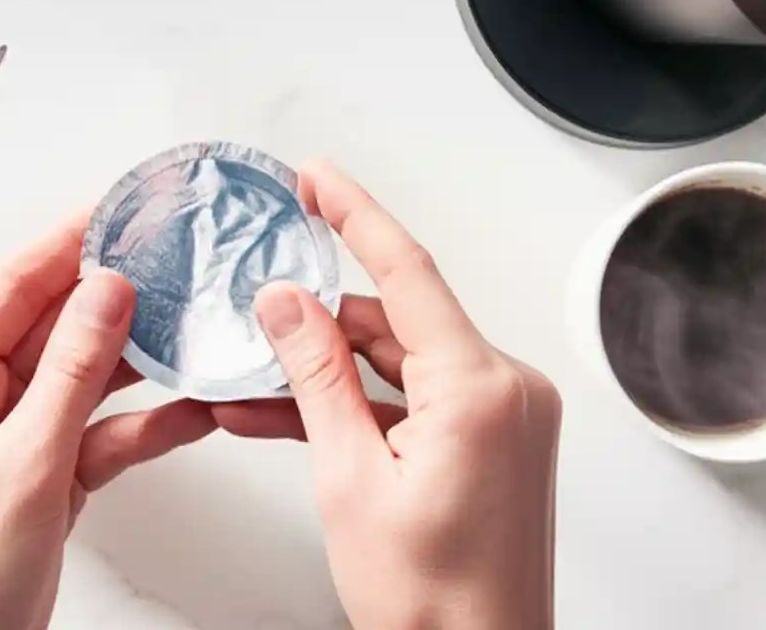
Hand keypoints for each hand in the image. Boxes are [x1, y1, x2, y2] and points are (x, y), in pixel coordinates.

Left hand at [0, 211, 216, 629]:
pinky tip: (193, 406)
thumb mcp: (21, 468)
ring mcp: (15, 437)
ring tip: (195, 321)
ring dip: (140, 356)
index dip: (69, 242)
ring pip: (87, 375)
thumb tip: (105, 293)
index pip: (13, 288)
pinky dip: (147, 422)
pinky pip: (104, 430)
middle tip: (174, 257)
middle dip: (115, 293)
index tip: (120, 209)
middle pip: (56, 324)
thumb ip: (71, 376)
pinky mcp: (49, 473)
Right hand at [214, 163, 561, 629]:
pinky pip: (419, 400)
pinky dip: (366, 407)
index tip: (318, 178)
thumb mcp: (346, 479)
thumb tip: (287, 304)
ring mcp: (506, 416)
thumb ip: (315, 378)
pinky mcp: (496, 439)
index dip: (355, 214)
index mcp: (480, 390)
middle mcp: (507, 391)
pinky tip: (301, 418)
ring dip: (335, 374)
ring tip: (259, 391)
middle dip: (323, 325)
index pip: (407, 272)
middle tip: (258, 324)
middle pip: (398, 322)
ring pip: (402, 363)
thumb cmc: (431, 603)